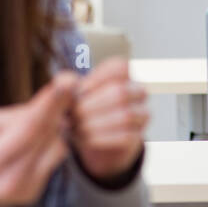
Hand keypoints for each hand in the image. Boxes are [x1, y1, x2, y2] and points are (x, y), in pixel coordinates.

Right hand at [0, 72, 77, 206]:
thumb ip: (10, 116)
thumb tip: (44, 104)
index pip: (30, 127)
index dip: (50, 103)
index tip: (65, 83)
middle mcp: (13, 179)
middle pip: (50, 138)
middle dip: (58, 112)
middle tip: (62, 90)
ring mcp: (25, 190)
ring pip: (58, 149)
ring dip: (54, 129)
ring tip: (42, 115)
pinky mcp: (32, 194)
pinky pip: (51, 160)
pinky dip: (47, 144)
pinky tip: (34, 136)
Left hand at [68, 57, 147, 183]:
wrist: (94, 139)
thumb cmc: (84, 109)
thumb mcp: (76, 94)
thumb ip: (68, 84)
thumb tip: (66, 81)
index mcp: (125, 75)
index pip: (120, 67)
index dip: (97, 79)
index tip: (78, 91)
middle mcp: (138, 92)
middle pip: (121, 93)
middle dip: (92, 104)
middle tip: (73, 113)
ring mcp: (141, 115)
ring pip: (125, 116)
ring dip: (96, 123)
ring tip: (77, 127)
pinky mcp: (137, 137)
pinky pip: (125, 137)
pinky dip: (101, 138)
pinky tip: (86, 138)